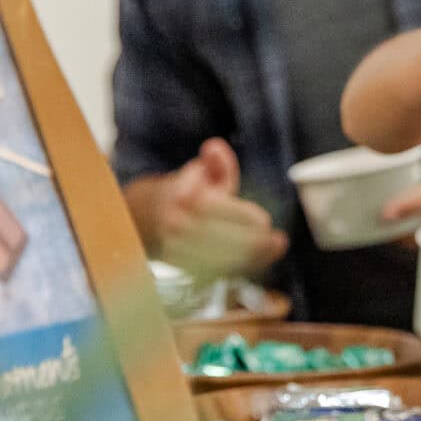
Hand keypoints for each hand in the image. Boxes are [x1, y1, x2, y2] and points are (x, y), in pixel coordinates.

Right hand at [154, 139, 288, 276]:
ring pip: (217, 261)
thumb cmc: (183, 195)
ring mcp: (175, 250)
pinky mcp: (178, 268)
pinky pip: (212, 273)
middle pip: (220, 241)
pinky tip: (256, 262)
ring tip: (272, 251)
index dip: (244, 217)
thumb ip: (216, 163)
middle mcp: (176, 226)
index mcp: (183, 199)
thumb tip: (215, 147)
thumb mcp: (199, 174)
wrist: (141, 220)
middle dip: (253, 244)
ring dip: (249, 259)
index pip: (216, 210)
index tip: (265, 222)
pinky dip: (236, 268)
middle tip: (278, 242)